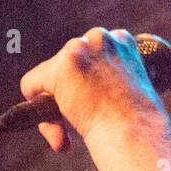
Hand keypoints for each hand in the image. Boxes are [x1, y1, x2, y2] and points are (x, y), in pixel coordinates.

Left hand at [20, 27, 165, 151]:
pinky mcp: (60, 68)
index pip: (90, 56)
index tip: (96, 103)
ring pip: (51, 76)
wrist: (136, 133)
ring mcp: (79, 50)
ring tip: (73, 127)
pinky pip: (31, 86)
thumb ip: (109, 85)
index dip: (88, 83)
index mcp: (122, 41)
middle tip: (83, 119)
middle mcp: (99, 37)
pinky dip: (36, 108)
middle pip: (68, 63)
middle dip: (71, 92)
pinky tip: (57, 126)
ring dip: (57, 102)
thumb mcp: (129, 93)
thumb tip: (81, 98)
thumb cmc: (140, 126)